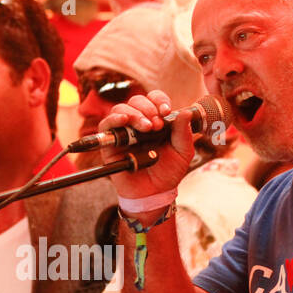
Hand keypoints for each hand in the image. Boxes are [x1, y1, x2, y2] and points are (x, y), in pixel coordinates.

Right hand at [99, 90, 196, 204]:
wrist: (154, 193)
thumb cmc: (168, 172)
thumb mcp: (183, 152)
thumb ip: (184, 132)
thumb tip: (186, 112)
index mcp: (157, 120)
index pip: (154, 99)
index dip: (159, 100)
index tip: (165, 111)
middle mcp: (139, 123)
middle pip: (137, 101)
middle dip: (148, 109)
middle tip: (156, 125)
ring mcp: (124, 132)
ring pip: (122, 109)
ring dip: (135, 114)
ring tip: (146, 128)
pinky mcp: (110, 143)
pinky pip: (106, 124)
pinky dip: (114, 119)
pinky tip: (124, 121)